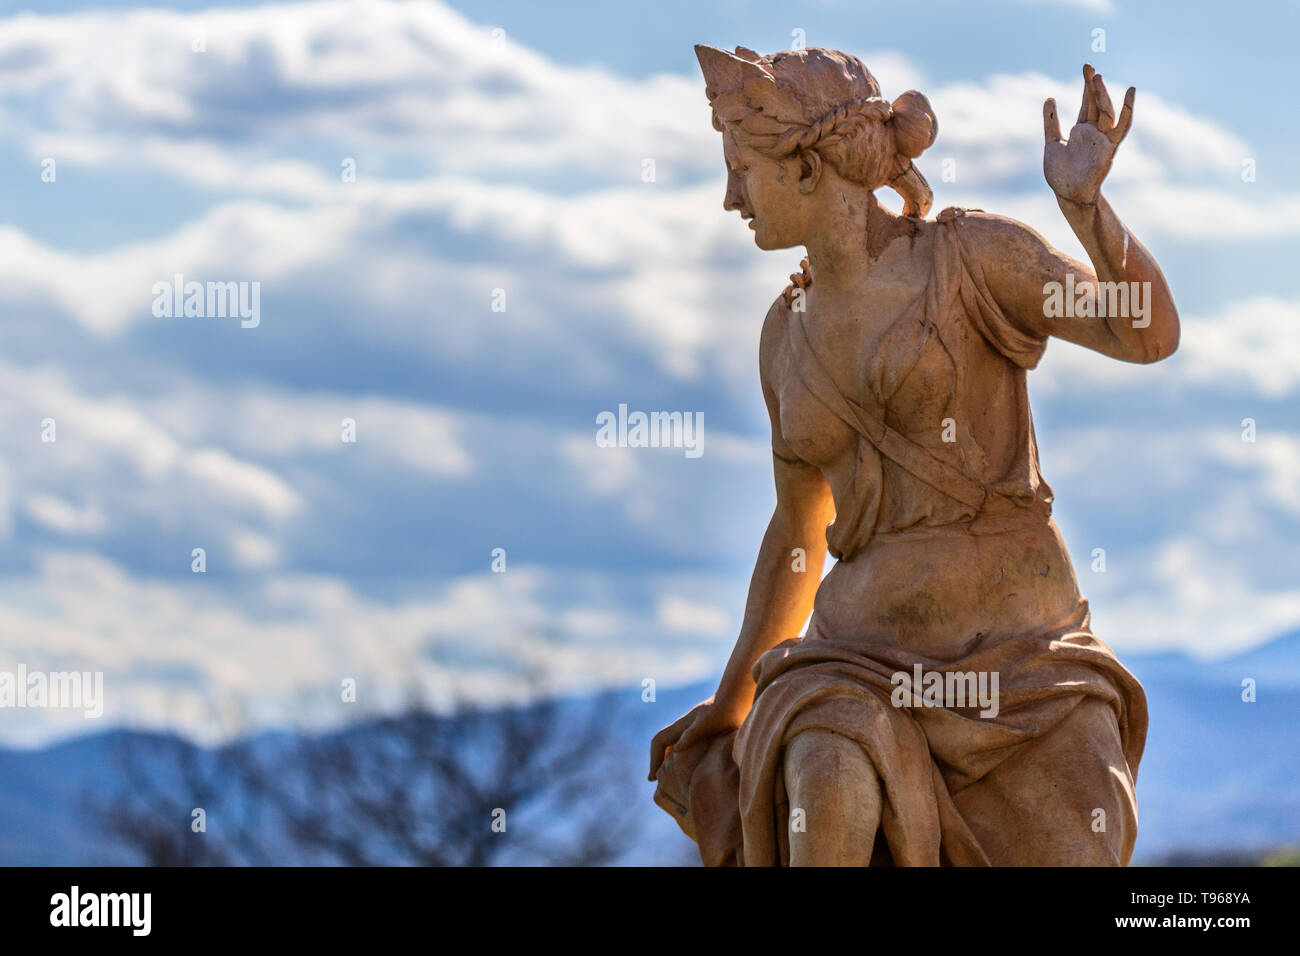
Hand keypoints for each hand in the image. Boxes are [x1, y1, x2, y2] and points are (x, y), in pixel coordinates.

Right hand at [647, 696, 745, 780]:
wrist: (734, 700)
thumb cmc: (721, 711)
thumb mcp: (705, 723)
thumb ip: (691, 734)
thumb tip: (676, 749)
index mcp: (680, 726)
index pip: (658, 742)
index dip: (654, 759)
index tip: (652, 777)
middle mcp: (682, 728)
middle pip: (661, 744)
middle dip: (656, 761)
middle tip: (654, 779)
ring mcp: (690, 729)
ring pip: (671, 745)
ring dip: (666, 760)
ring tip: (668, 778)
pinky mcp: (701, 733)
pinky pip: (683, 747)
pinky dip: (679, 758)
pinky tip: (687, 770)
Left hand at [1043, 64, 1133, 205]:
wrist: (1067, 194)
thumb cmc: (1060, 174)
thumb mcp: (1051, 143)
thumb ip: (1051, 122)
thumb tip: (1050, 97)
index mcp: (1082, 130)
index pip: (1087, 102)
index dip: (1087, 85)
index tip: (1086, 66)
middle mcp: (1094, 131)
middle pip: (1097, 102)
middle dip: (1093, 84)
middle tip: (1088, 66)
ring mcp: (1103, 138)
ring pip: (1106, 110)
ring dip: (1102, 94)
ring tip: (1096, 77)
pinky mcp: (1110, 146)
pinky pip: (1122, 126)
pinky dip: (1127, 110)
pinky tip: (1130, 93)